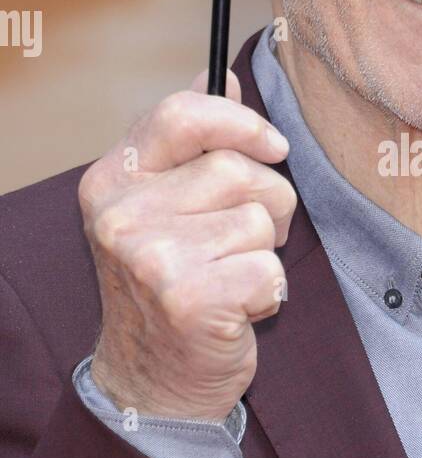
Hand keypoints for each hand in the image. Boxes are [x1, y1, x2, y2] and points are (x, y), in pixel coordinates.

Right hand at [79, 69, 295, 420]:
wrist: (154, 381)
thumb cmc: (173, 284)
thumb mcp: (166, 206)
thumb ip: (190, 142)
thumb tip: (223, 76)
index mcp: (112, 179)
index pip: (182, 113)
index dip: (242, 123)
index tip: (273, 147)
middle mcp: (121, 214)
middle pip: (237, 169)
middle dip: (267, 203)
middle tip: (246, 241)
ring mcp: (150, 256)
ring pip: (258, 219)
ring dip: (266, 252)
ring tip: (233, 277)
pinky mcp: (187, 297)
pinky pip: (269, 268)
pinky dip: (269, 292)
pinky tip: (238, 310)